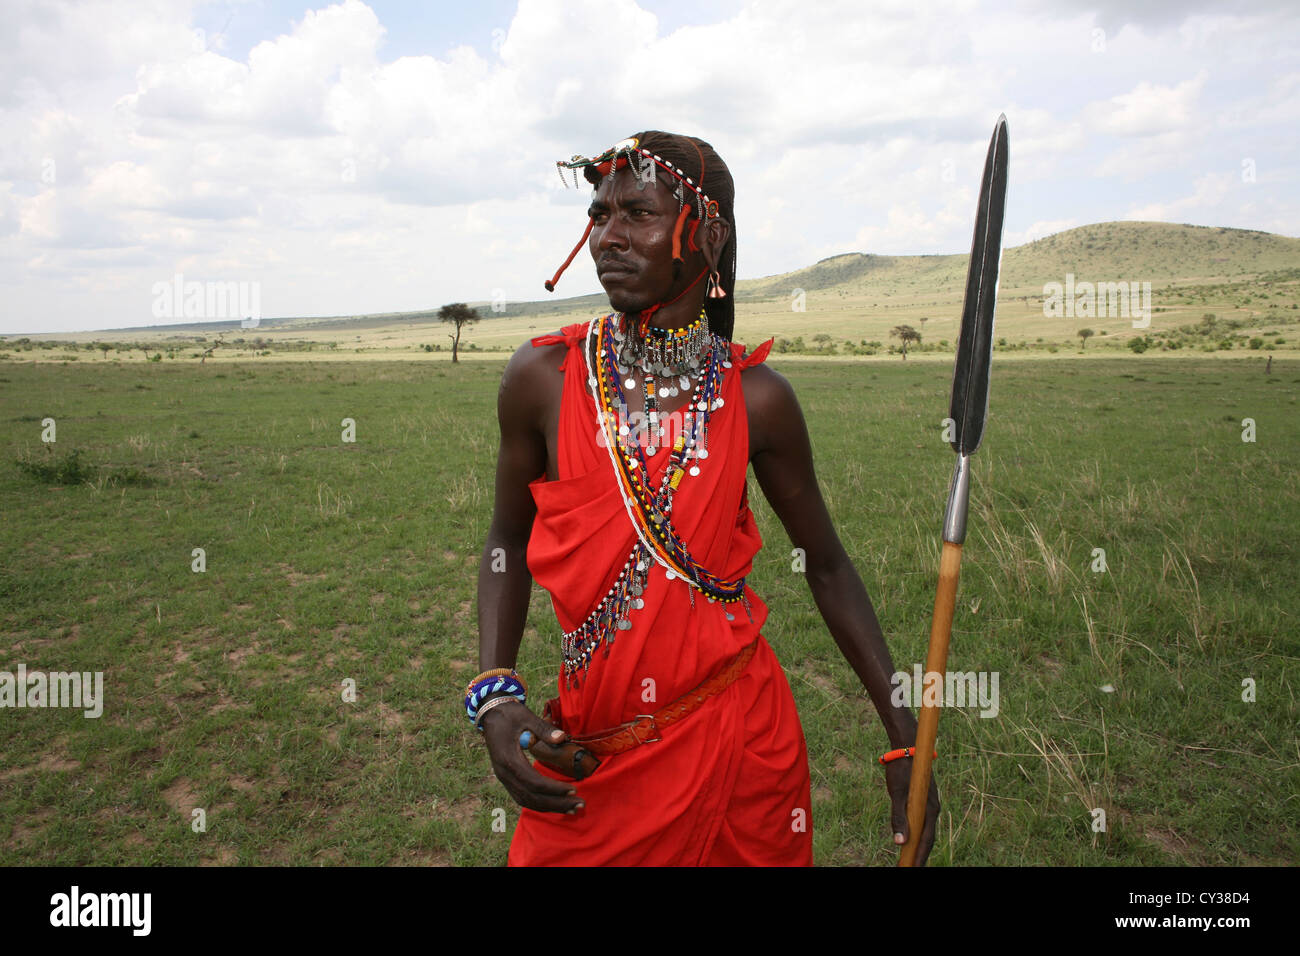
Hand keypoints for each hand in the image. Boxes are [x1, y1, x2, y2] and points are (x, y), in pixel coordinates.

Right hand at [480, 698, 584, 814]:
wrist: (490, 714)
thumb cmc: (509, 714)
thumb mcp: (526, 716)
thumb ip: (543, 729)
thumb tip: (562, 738)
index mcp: (508, 759)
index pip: (533, 782)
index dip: (554, 789)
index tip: (573, 790)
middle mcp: (504, 774)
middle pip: (531, 797)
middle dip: (556, 803)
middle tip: (579, 804)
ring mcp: (504, 778)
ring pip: (526, 801)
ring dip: (549, 807)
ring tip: (571, 809)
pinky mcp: (507, 778)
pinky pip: (523, 797)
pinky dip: (540, 803)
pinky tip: (555, 803)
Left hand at [885, 757, 939, 864]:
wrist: (907, 749)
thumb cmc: (901, 772)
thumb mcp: (897, 795)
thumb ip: (899, 818)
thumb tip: (900, 843)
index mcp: (930, 810)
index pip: (926, 841)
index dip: (919, 857)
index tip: (911, 868)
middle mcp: (934, 809)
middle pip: (928, 839)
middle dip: (920, 855)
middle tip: (909, 867)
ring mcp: (930, 805)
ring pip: (926, 831)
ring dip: (918, 846)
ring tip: (909, 859)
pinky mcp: (925, 801)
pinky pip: (923, 822)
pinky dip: (917, 834)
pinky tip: (909, 840)